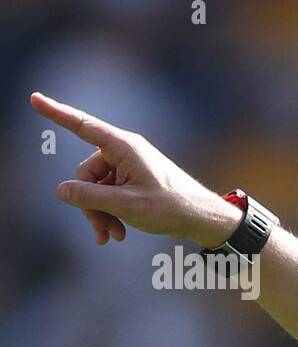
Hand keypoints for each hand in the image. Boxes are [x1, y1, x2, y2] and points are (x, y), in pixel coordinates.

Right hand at [30, 91, 239, 246]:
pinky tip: (117, 235)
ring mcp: (129, 166)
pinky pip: (111, 194)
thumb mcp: (126, 205)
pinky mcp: (134, 181)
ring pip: (97, 188)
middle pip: (87, 174)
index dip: (56, 113)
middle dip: (90, 203)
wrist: (202, 219)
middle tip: (101, 230)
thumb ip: (90, 197)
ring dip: (101, 213)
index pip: (82, 126)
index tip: (34, 98)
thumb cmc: (171, 208)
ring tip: (112, 236)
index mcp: (124, 147)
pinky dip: (111, 213)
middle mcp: (125, 152)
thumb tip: (62, 190)